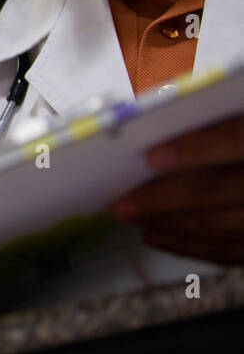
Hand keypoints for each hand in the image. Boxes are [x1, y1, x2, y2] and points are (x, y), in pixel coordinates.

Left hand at [110, 112, 243, 264]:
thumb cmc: (241, 113)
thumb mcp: (239, 102)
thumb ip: (216, 111)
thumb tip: (157, 114)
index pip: (239, 139)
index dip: (198, 148)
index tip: (153, 157)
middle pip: (226, 190)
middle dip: (168, 199)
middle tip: (121, 204)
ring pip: (231, 227)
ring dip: (175, 226)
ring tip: (133, 218)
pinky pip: (237, 251)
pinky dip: (195, 246)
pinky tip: (157, 236)